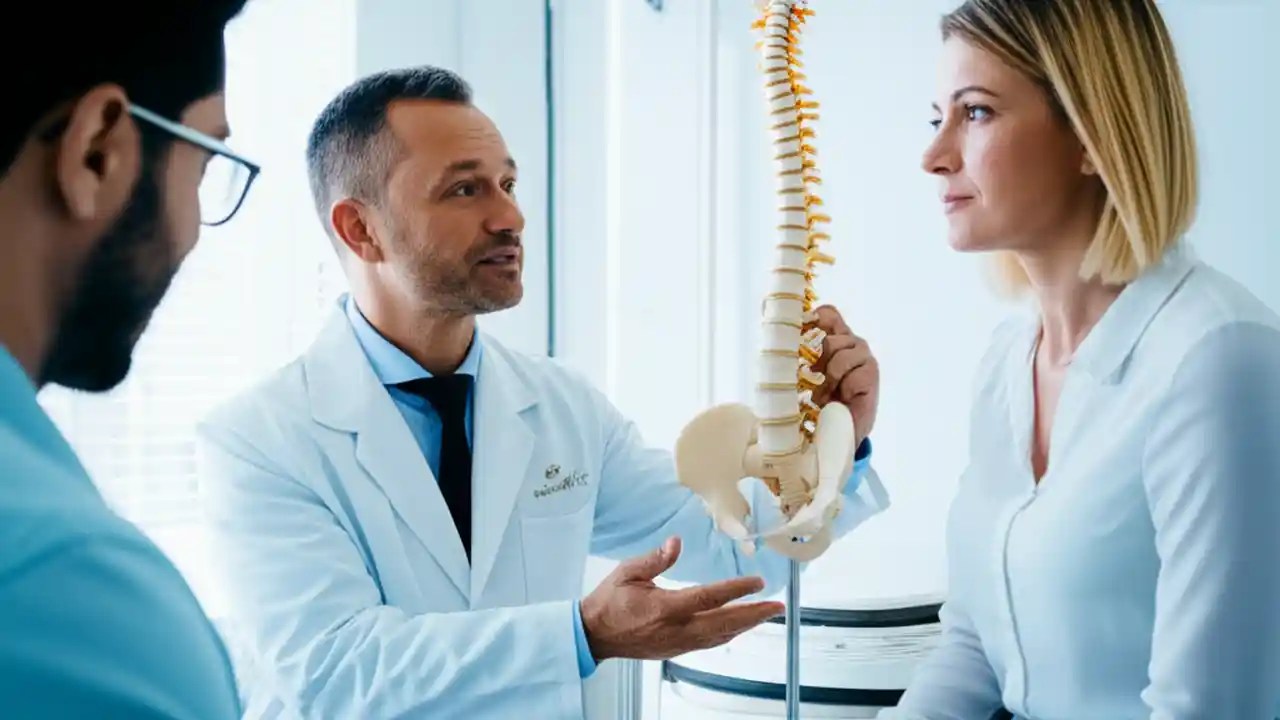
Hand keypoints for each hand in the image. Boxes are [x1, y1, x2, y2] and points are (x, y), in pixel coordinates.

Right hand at [580, 536, 784, 661]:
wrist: (594, 635)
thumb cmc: (609, 601)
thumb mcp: (627, 573)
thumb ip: (654, 559)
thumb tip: (676, 542)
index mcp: (664, 608)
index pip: (708, 598)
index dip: (735, 590)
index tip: (757, 582)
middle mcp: (676, 629)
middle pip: (724, 623)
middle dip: (754, 614)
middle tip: (777, 606)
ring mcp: (678, 644)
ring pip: (720, 636)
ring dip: (746, 625)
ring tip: (766, 614)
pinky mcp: (676, 650)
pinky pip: (709, 643)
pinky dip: (729, 634)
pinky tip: (739, 626)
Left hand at [808, 304, 878, 447]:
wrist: (840, 430)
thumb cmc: (820, 400)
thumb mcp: (803, 373)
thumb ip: (795, 349)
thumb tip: (770, 322)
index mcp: (834, 337)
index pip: (827, 314)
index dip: (814, 321)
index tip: (800, 340)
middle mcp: (850, 341)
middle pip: (829, 334)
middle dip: (817, 360)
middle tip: (814, 382)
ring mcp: (863, 355)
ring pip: (839, 350)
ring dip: (828, 377)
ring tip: (827, 394)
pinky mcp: (872, 372)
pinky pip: (854, 371)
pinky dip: (844, 387)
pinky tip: (844, 398)